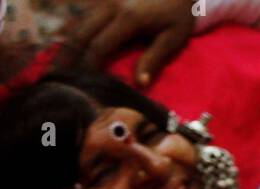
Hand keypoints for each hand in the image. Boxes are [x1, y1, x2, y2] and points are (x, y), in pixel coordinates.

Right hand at [56, 0, 194, 86]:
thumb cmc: (178, 11)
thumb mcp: (173, 36)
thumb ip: (154, 58)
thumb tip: (140, 85)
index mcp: (128, 18)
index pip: (99, 46)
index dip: (87, 65)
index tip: (81, 83)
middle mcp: (109, 6)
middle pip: (80, 33)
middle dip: (66, 56)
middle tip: (55, 77)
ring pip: (75, 21)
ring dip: (64, 43)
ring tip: (55, 64)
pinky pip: (80, 12)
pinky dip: (69, 28)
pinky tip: (61, 42)